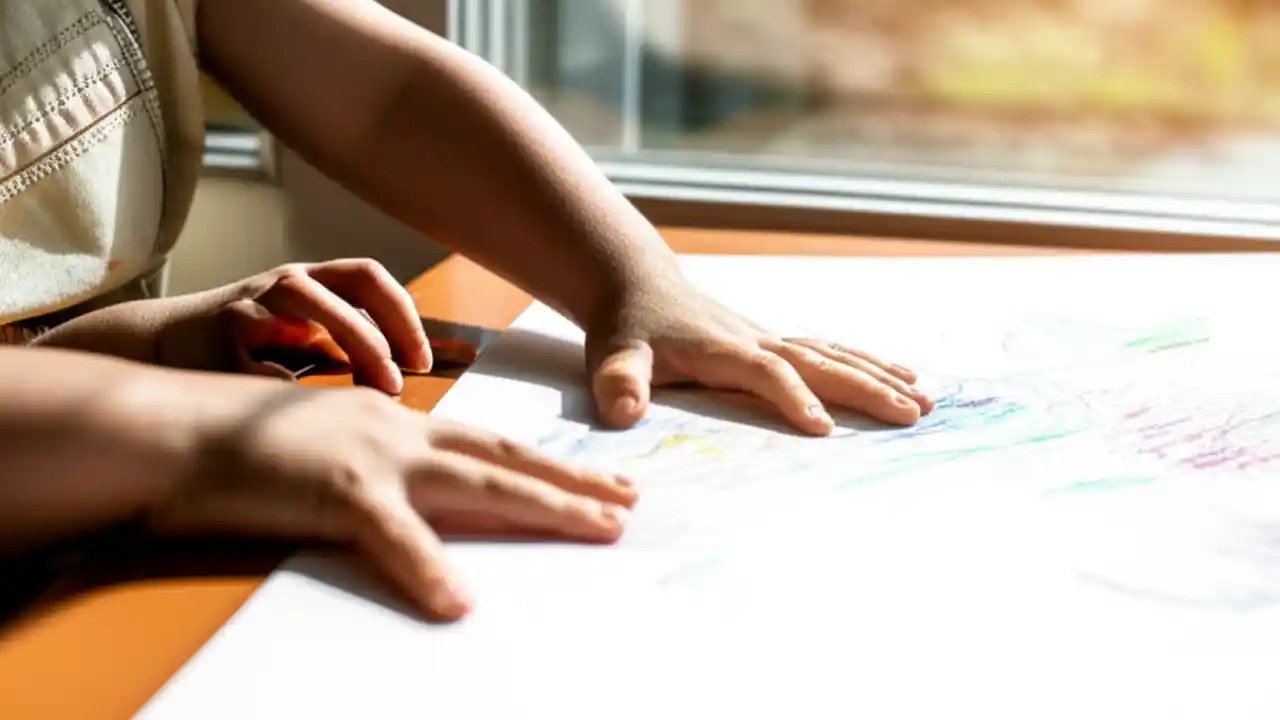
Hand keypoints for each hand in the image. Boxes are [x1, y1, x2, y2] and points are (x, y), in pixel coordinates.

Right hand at [150, 383, 636, 620]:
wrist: (175, 429)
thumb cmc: (244, 447)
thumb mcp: (328, 451)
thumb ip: (378, 475)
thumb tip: (415, 511)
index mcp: (398, 424)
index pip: (490, 445)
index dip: (546, 464)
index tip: (594, 480)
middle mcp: (400, 431)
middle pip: (507, 456)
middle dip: (574, 481)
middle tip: (631, 500)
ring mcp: (374, 457)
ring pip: (480, 482)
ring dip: (545, 505)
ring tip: (601, 527)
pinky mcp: (336, 491)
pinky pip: (394, 537)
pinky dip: (427, 570)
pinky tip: (458, 603)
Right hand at [154, 259, 429, 394]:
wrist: (161, 348)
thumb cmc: (245, 353)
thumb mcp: (303, 342)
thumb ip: (346, 351)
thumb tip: (402, 387)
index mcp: (316, 284)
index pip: (373, 280)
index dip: (405, 315)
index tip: (424, 362)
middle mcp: (289, 283)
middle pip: (356, 282)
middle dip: (388, 330)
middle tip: (403, 380)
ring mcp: (255, 299)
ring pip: (312, 300)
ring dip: (355, 340)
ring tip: (373, 388)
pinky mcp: (221, 326)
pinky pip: (265, 346)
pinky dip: (293, 377)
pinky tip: (308, 410)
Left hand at [585, 278, 932, 435]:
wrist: (638, 284)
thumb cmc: (627, 328)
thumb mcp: (613, 355)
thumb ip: (619, 382)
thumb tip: (624, 410)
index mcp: (722, 349)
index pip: (765, 372)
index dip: (792, 397)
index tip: (823, 428)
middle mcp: (757, 339)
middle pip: (819, 361)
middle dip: (864, 388)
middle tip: (910, 415)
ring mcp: (772, 338)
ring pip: (834, 354)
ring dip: (879, 376)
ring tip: (926, 401)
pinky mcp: (777, 341)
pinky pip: (831, 351)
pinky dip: (869, 363)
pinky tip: (903, 377)